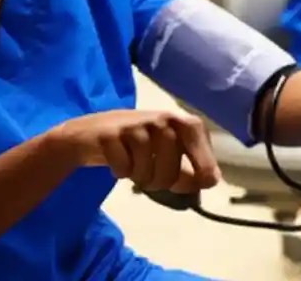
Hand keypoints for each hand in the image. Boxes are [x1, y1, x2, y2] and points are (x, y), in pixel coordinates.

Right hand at [48, 110, 220, 192]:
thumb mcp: (168, 154)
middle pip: (171, 166)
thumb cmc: (138, 146)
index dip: (203, 162)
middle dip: (164, 182)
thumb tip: (211, 180)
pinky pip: (122, 168)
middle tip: (154, 180)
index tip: (206, 182)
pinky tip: (118, 163)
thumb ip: (191, 168)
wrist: (88, 133)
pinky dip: (121, 172)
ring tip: (135, 170)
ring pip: (146, 169)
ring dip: (141, 178)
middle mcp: (160, 118)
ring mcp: (134, 124)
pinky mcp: (109, 134)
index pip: (197, 134)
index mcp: (180, 121)